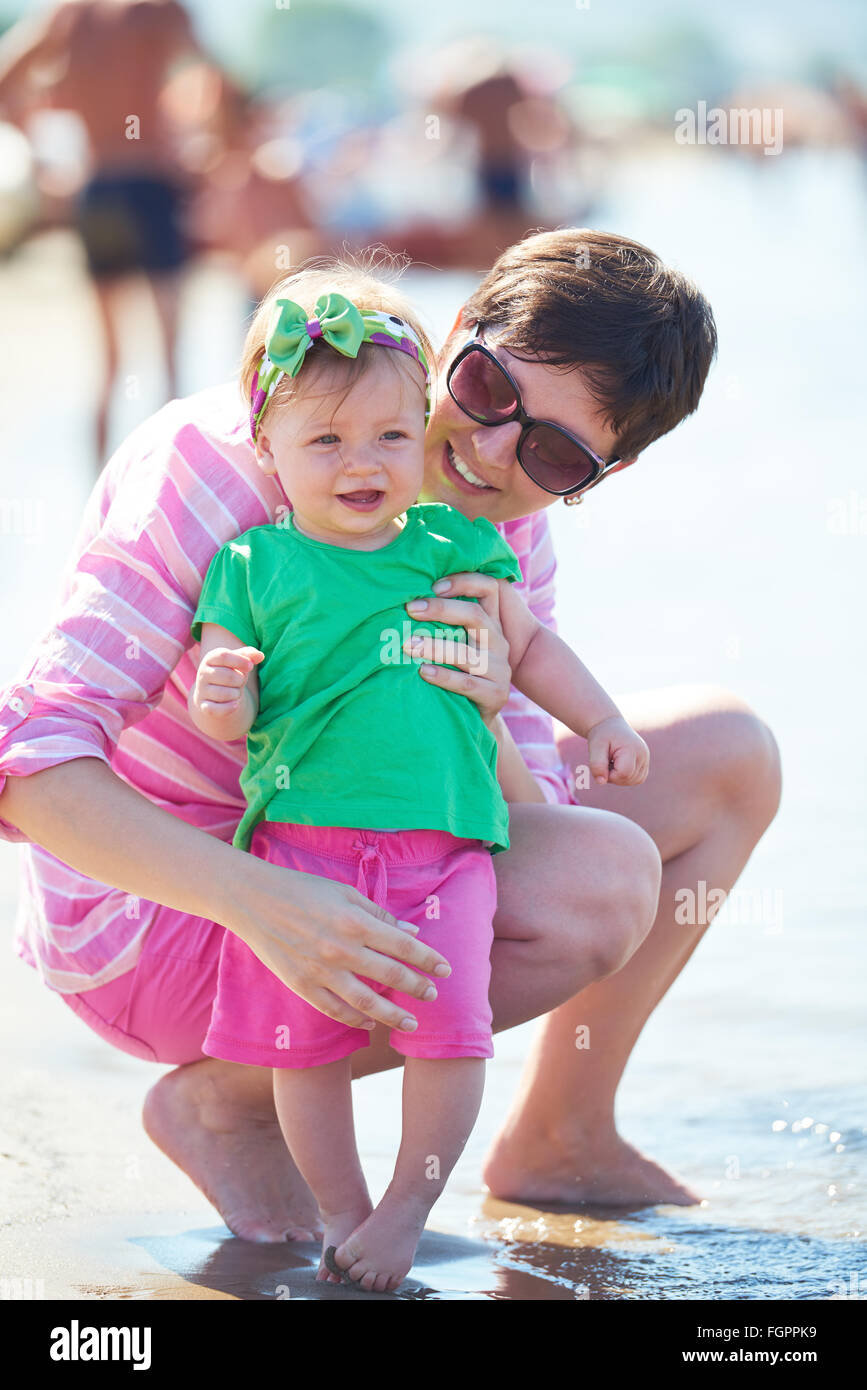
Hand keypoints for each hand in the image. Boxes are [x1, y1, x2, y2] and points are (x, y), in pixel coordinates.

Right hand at [193, 645, 263, 717]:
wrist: (214, 694)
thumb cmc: (230, 672)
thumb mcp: (238, 661)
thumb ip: (249, 655)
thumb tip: (260, 656)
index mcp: (210, 658)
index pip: (223, 656)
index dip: (240, 661)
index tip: (250, 666)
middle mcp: (203, 673)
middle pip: (227, 676)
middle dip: (240, 680)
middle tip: (240, 681)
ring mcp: (202, 691)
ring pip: (224, 694)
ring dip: (236, 694)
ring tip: (235, 692)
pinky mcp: (204, 706)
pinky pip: (217, 709)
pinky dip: (229, 708)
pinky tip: (235, 704)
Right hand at [226, 853, 452, 1033]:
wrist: (253, 900)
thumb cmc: (303, 890)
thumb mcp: (345, 892)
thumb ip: (379, 915)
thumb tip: (412, 933)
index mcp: (355, 922)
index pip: (403, 946)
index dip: (428, 960)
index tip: (445, 970)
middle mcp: (341, 950)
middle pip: (390, 975)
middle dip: (417, 987)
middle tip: (432, 995)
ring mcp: (321, 971)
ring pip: (366, 1002)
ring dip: (392, 1014)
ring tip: (411, 1021)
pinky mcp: (302, 985)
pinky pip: (334, 1010)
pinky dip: (355, 1020)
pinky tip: (370, 1024)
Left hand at [403, 572, 511, 725]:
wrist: (476, 718)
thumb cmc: (457, 673)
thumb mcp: (457, 643)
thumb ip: (445, 622)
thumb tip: (406, 598)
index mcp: (491, 623)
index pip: (489, 588)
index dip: (464, 581)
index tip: (432, 584)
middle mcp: (498, 642)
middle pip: (474, 615)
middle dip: (440, 609)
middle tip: (410, 608)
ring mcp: (500, 670)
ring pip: (466, 653)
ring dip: (434, 646)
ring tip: (407, 645)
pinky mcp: (496, 695)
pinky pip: (467, 683)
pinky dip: (443, 677)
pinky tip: (422, 672)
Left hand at [586, 715, 649, 786]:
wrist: (610, 725)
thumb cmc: (602, 735)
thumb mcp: (595, 747)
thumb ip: (597, 764)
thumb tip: (601, 782)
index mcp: (633, 748)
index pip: (623, 773)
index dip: (609, 774)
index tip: (603, 763)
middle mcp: (643, 754)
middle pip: (628, 779)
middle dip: (613, 775)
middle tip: (606, 760)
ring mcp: (646, 759)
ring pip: (633, 781)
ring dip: (619, 777)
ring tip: (612, 761)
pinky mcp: (645, 764)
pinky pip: (636, 779)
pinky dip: (625, 777)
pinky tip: (618, 765)